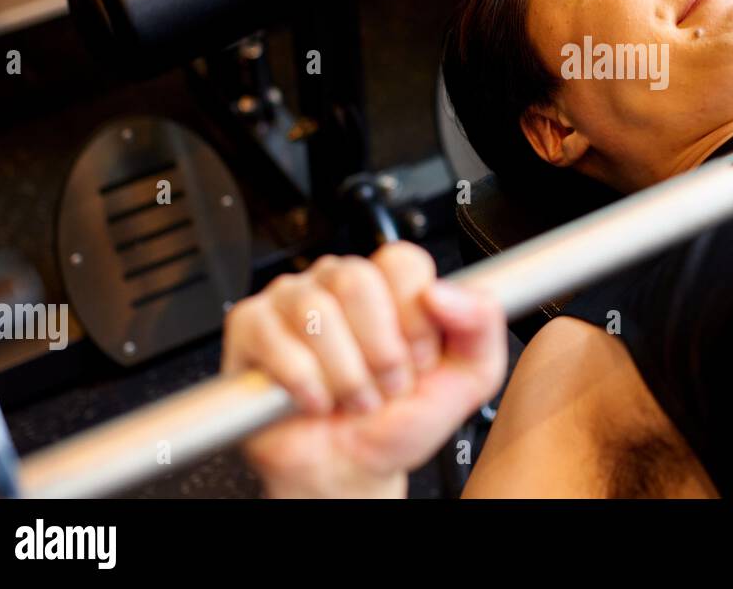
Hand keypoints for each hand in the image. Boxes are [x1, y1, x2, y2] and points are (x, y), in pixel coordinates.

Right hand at [220, 242, 506, 497]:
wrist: (352, 469)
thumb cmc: (400, 419)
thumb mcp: (468, 376)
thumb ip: (482, 324)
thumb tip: (443, 292)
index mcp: (390, 284)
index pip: (402, 262)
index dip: (415, 318)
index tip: (420, 357)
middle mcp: (340, 282)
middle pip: (357, 280)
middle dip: (380, 350)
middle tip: (385, 383)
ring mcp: (292, 300)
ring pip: (317, 312)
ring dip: (345, 374)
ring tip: (353, 397)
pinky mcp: (251, 328)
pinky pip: (275, 339)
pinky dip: (305, 383)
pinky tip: (317, 401)